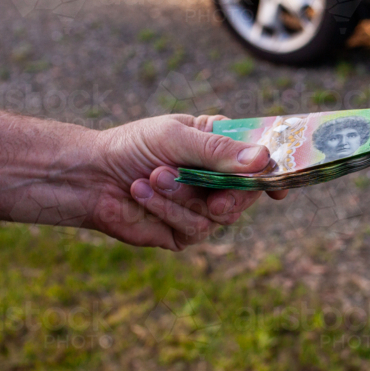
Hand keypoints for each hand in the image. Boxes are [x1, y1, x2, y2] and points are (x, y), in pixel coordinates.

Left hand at [85, 114, 286, 249]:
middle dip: (228, 193)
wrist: (89, 176)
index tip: (280, 187)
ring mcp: (204, 209)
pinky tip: (140, 193)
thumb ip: (218, 150)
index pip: (260, 161)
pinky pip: (194, 229)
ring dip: (182, 196)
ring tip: (151, 177)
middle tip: (213, 194)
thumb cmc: (133, 146)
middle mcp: (219, 180)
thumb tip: (262, 160)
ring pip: (220, 215)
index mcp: (222, 148)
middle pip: (248, 194)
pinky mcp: (184, 233)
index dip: (275, 174)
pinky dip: (167, 210)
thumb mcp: (176, 137)